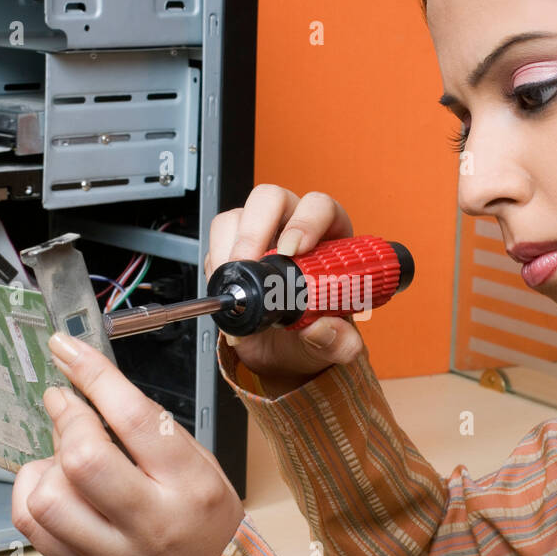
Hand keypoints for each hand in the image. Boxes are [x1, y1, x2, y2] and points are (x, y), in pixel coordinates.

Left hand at [11, 331, 244, 555]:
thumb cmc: (208, 530)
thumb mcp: (203, 471)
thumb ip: (152, 434)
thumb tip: (93, 389)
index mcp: (192, 487)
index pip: (135, 418)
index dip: (94, 374)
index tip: (68, 349)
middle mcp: (152, 523)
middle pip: (83, 459)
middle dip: (66, 417)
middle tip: (66, 403)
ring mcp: (113, 555)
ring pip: (47, 496)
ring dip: (45, 462)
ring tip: (63, 457)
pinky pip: (33, 527)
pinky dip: (31, 493)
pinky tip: (51, 485)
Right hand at [205, 184, 364, 393]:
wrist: (283, 356)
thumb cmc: (313, 337)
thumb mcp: (333, 347)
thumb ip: (340, 342)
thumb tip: (325, 328)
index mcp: (330, 240)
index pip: (320, 208)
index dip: (306, 220)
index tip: (293, 249)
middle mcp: (293, 229)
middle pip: (272, 199)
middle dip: (256, 227)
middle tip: (250, 262)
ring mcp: (260, 235)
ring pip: (239, 214)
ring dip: (231, 245)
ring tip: (236, 279)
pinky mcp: (233, 248)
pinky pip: (218, 239)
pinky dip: (216, 261)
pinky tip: (228, 286)